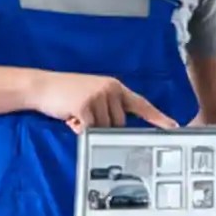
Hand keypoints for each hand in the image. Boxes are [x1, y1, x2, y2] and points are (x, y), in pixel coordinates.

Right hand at [29, 71, 177, 131]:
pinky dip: (81, 129)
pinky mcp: (86, 106)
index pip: (141, 103)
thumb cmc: (66, 93)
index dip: (158, 117)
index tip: (173, 126)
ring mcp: (99, 96)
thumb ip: (108, 108)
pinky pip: (91, 130)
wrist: (43, 86)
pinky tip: (72, 118)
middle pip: (120, 124)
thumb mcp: (92, 95)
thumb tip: (116, 129)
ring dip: (91, 128)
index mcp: (115, 86)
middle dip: (104, 127)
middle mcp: (111, 89)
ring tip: (76, 115)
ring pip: (106, 129)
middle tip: (86, 118)